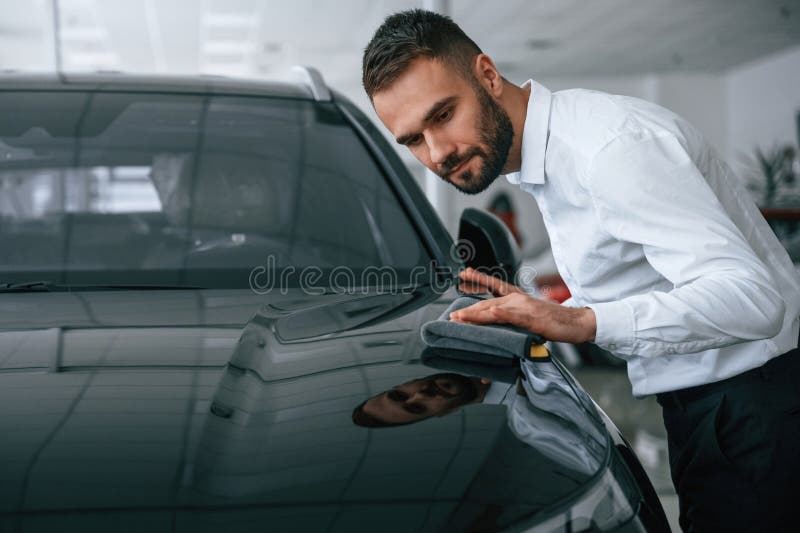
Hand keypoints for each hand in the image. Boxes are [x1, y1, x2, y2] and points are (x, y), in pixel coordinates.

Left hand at [452, 269, 595, 343]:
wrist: (576, 322)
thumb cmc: (553, 321)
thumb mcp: (528, 318)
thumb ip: (513, 319)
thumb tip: (498, 324)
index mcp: (517, 296)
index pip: (494, 286)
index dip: (478, 279)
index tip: (463, 274)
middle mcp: (518, 298)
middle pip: (488, 302)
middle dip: (468, 309)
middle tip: (452, 314)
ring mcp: (525, 307)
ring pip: (495, 309)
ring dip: (476, 314)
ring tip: (460, 317)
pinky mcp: (532, 317)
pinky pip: (513, 315)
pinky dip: (502, 313)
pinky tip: (492, 312)